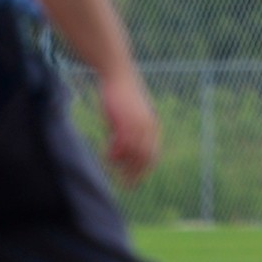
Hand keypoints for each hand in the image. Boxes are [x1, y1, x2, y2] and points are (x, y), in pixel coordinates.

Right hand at [101, 71, 159, 187]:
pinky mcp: (126, 121)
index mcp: (153, 126)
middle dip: (136, 174)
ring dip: (124, 166)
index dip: (145, 169)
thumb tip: (118, 153)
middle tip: (126, 186)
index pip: (153, 155)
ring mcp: (139, 124)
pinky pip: (123, 144)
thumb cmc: (121, 96)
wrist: (118, 75)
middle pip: (146, 158)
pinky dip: (116, 154)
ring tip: (114, 171)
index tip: (135, 181)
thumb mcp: (126, 118)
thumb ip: (124, 135)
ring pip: (135, 154)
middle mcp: (150, 127)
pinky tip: (108, 156)